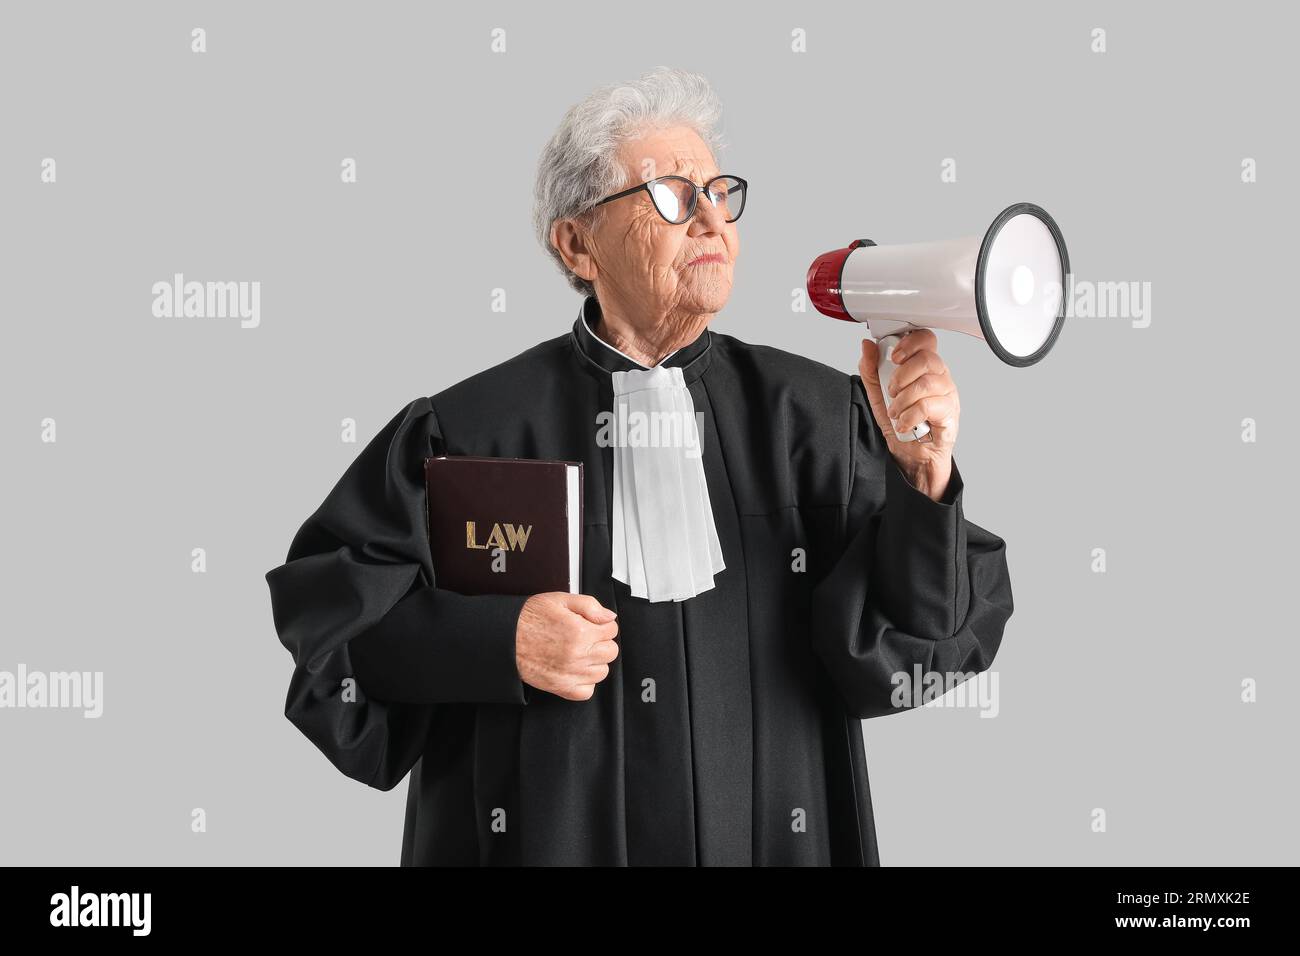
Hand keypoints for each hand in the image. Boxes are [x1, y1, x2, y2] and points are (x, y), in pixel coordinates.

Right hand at [515, 592, 619, 700]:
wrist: (505, 637)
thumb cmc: (529, 618)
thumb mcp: (560, 599)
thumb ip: (589, 605)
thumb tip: (608, 616)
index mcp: (580, 632)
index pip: (611, 630)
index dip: (602, 624)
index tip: (592, 625)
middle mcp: (578, 655)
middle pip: (611, 651)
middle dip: (601, 642)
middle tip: (586, 637)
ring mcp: (570, 673)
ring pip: (602, 672)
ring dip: (595, 662)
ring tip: (579, 652)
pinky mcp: (561, 687)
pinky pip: (587, 691)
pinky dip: (585, 682)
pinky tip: (575, 669)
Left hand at [858, 330, 958, 501]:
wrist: (912, 456)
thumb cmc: (902, 423)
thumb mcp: (878, 395)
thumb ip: (871, 370)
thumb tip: (867, 345)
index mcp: (924, 367)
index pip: (926, 339)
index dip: (910, 343)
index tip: (894, 357)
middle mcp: (940, 377)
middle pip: (927, 359)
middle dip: (901, 375)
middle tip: (892, 391)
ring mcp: (948, 395)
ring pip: (927, 384)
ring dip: (903, 400)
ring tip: (895, 412)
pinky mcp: (949, 414)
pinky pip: (929, 406)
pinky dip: (910, 416)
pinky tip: (904, 424)